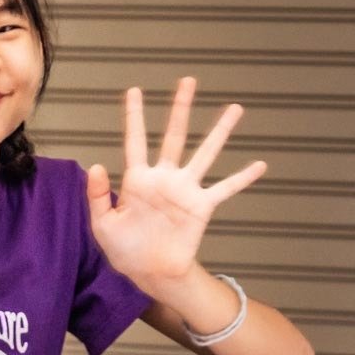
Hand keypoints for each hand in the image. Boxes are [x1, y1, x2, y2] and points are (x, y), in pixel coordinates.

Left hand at [86, 77, 265, 296]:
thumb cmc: (124, 250)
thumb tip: (94, 165)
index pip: (135, 140)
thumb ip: (97, 196)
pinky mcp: (201, 207)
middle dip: (180, 108)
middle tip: (188, 80)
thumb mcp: (102, 225)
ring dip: (220, 132)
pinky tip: (260, 165)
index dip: (133, 116)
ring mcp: (185, 190)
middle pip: (173, 135)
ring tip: (235, 108)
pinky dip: (242, 178)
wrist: (149, 273)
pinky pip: (225, 189)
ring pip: (204, 153)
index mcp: (137, 180)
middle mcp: (164, 178)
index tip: (134, 90)